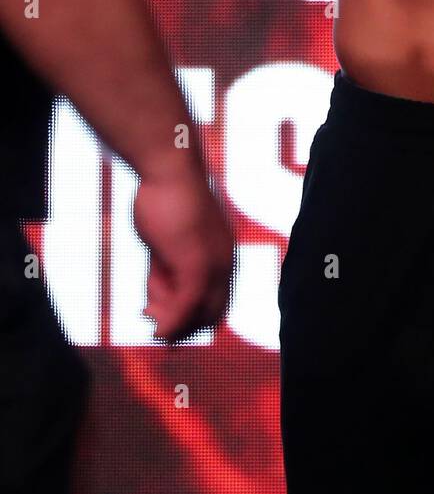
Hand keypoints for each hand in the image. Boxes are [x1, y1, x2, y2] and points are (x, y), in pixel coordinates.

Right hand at [133, 156, 234, 342]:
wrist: (168, 167)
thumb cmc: (163, 199)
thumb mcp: (165, 244)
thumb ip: (165, 273)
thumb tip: (153, 306)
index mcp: (223, 256)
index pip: (217, 304)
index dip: (190, 319)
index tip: (156, 314)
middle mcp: (226, 263)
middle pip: (212, 316)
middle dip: (181, 325)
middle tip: (147, 314)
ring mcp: (214, 266)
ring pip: (195, 314)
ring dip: (168, 318)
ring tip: (149, 291)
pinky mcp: (197, 265)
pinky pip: (186, 306)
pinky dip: (171, 323)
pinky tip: (152, 325)